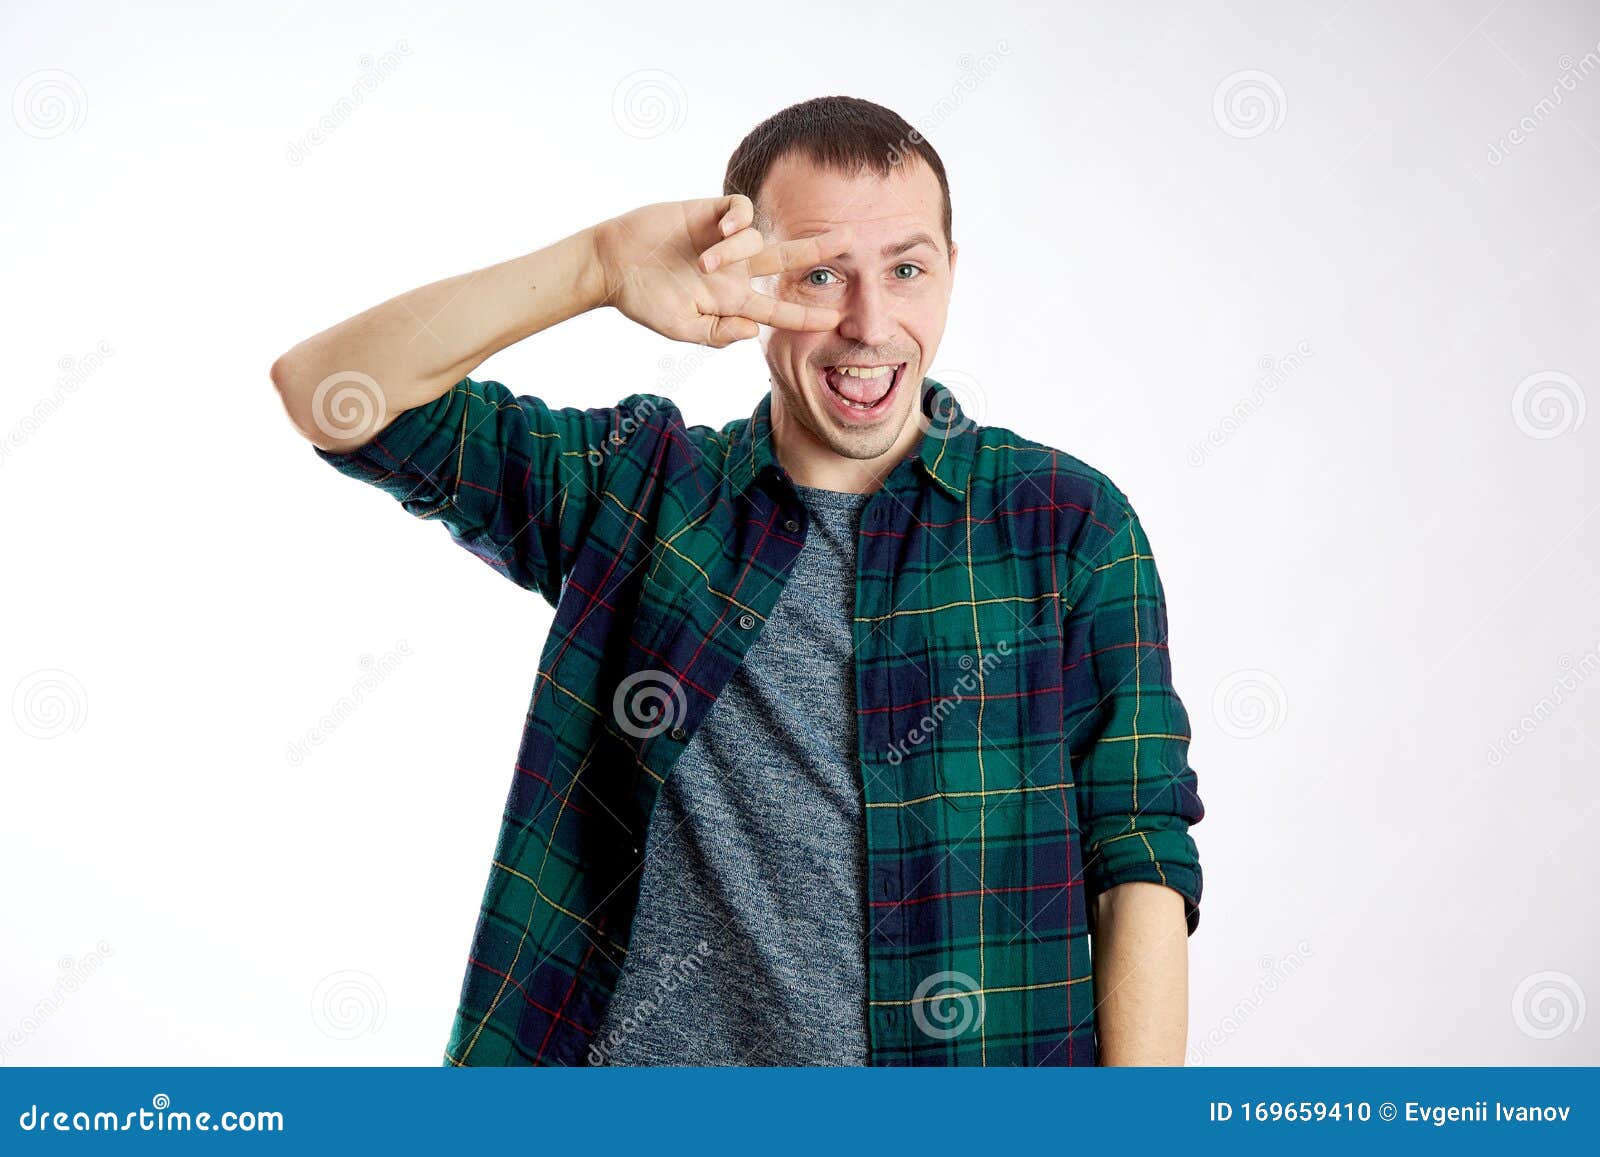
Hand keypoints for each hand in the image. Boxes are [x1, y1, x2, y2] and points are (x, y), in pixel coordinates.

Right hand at [591, 194, 851, 346]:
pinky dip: (737, 220)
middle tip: (854, 240)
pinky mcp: (710, 213)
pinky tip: (719, 230)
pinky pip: (740, 210)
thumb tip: (756, 331)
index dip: (805, 314)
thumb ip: (717, 333)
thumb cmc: (644, 300)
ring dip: (734, 252)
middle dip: (818, 250)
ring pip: (757, 240)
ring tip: (701, 263)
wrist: (613, 263)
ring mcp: (724, 241)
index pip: (777, 309)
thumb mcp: (681, 327)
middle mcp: (736, 270)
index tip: (836, 320)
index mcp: (732, 301)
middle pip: (788, 260)